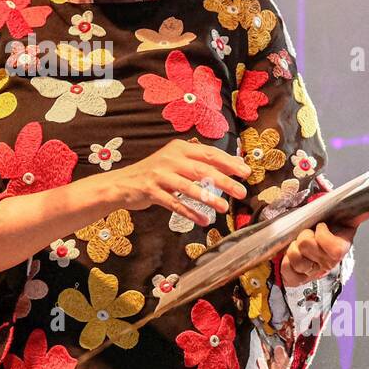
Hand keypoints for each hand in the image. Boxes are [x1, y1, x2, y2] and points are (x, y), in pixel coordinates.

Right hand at [96, 140, 250, 225]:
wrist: (122, 183)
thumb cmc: (155, 173)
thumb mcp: (176, 162)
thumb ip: (200, 162)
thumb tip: (232, 163)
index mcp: (179, 148)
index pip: (209, 153)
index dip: (228, 163)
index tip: (245, 172)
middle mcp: (170, 158)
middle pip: (202, 169)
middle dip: (224, 181)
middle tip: (241, 192)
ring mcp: (160, 174)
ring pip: (189, 187)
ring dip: (208, 198)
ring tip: (224, 208)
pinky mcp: (151, 191)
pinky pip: (174, 204)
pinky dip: (190, 213)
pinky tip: (203, 220)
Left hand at [277, 212, 368, 286]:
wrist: (312, 246)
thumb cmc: (325, 232)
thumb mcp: (340, 222)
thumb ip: (352, 217)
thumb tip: (366, 212)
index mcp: (339, 250)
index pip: (334, 249)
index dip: (322, 234)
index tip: (321, 226)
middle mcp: (327, 264)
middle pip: (307, 246)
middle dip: (303, 235)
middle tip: (306, 233)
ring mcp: (312, 273)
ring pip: (296, 259)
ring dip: (292, 248)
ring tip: (296, 244)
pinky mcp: (296, 279)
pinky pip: (287, 271)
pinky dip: (285, 262)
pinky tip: (290, 257)